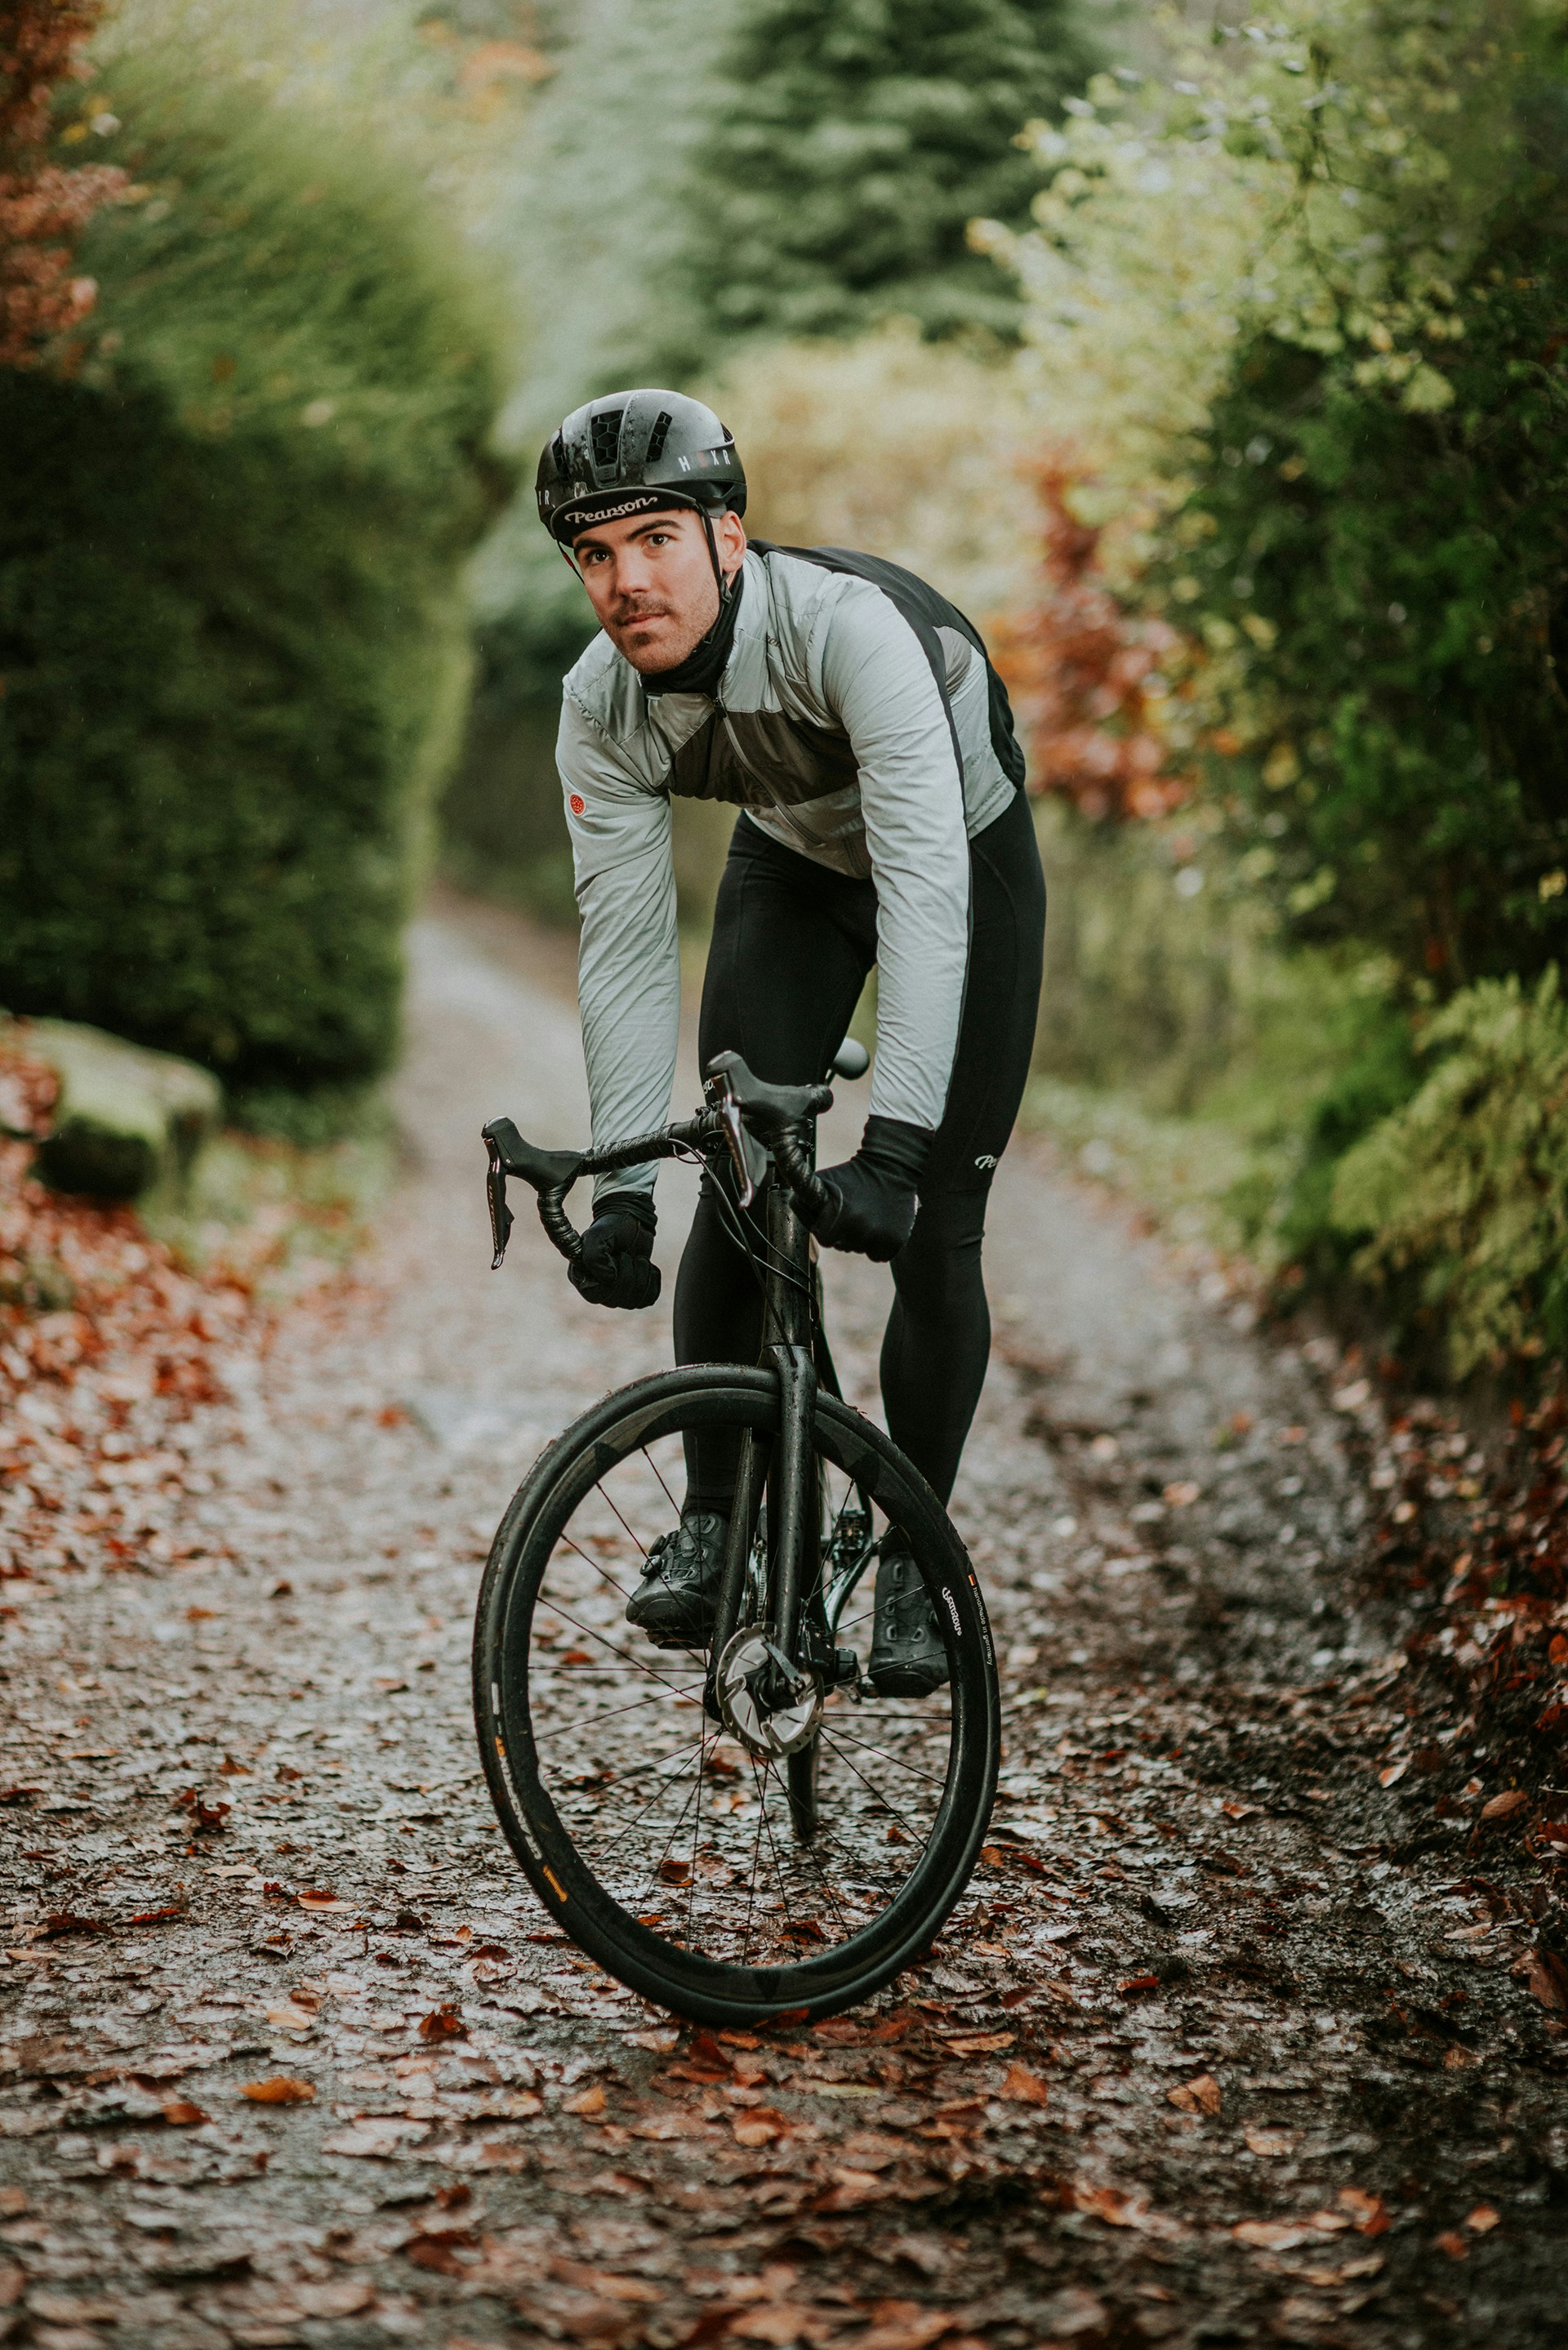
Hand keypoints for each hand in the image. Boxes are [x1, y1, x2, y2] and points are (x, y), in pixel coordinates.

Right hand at [569, 1190, 660, 1308]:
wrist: (633, 1220)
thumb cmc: (613, 1226)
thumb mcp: (598, 1235)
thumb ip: (593, 1257)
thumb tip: (608, 1279)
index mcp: (581, 1276)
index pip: (595, 1294)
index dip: (611, 1280)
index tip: (618, 1258)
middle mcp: (596, 1287)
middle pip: (616, 1300)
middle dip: (629, 1275)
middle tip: (628, 1255)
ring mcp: (615, 1291)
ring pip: (632, 1302)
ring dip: (642, 1277)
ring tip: (639, 1259)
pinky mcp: (634, 1291)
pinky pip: (647, 1300)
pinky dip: (652, 1282)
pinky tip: (648, 1267)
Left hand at [809, 1117, 930, 1261]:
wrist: (892, 1167)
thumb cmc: (852, 1174)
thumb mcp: (822, 1180)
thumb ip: (803, 1201)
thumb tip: (790, 1215)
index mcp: (840, 1218)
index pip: (824, 1237)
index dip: (826, 1227)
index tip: (833, 1215)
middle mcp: (861, 1231)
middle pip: (843, 1246)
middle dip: (844, 1233)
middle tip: (854, 1212)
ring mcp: (880, 1239)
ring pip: (861, 1250)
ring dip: (862, 1237)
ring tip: (868, 1214)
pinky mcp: (895, 1243)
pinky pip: (879, 1255)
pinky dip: (878, 1244)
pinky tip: (880, 1225)